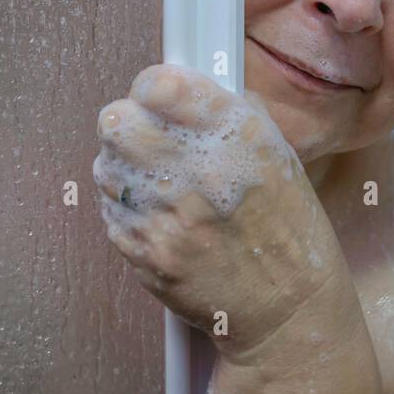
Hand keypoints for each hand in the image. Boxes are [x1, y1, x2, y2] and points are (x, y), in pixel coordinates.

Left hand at [94, 64, 345, 359]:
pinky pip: (110, 212)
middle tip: (147, 139)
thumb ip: (224, 112)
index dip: (152, 88)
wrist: (288, 309)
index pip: (156, 84)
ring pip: (105, 166)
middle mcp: (198, 169)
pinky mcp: (146, 252)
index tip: (158, 98)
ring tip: (157, 184)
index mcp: (235, 134)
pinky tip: (159, 217)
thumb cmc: (286, 226)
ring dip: (124, 169)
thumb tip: (176, 90)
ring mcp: (167, 214)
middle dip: (128, 125)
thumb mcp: (274, 150)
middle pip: (116, 121)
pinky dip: (127, 211)